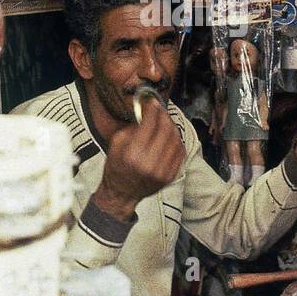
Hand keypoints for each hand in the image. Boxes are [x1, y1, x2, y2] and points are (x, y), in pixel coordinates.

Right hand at [93, 98, 184, 221]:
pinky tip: (170, 135)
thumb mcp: (116, 143)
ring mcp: (162, 171)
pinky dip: (177, 140)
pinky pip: (180, 152)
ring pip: (175, 139)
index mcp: (133, 154)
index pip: (149, 124)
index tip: (153, 102)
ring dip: (171, 126)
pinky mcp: (170, 176)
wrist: (122, 193)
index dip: (153, 110)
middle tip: (160, 110)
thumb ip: (133, 127)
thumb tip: (148, 112)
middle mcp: (149, 163)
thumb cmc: (117, 167)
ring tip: (165, 122)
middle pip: (165, 130)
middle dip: (163, 115)